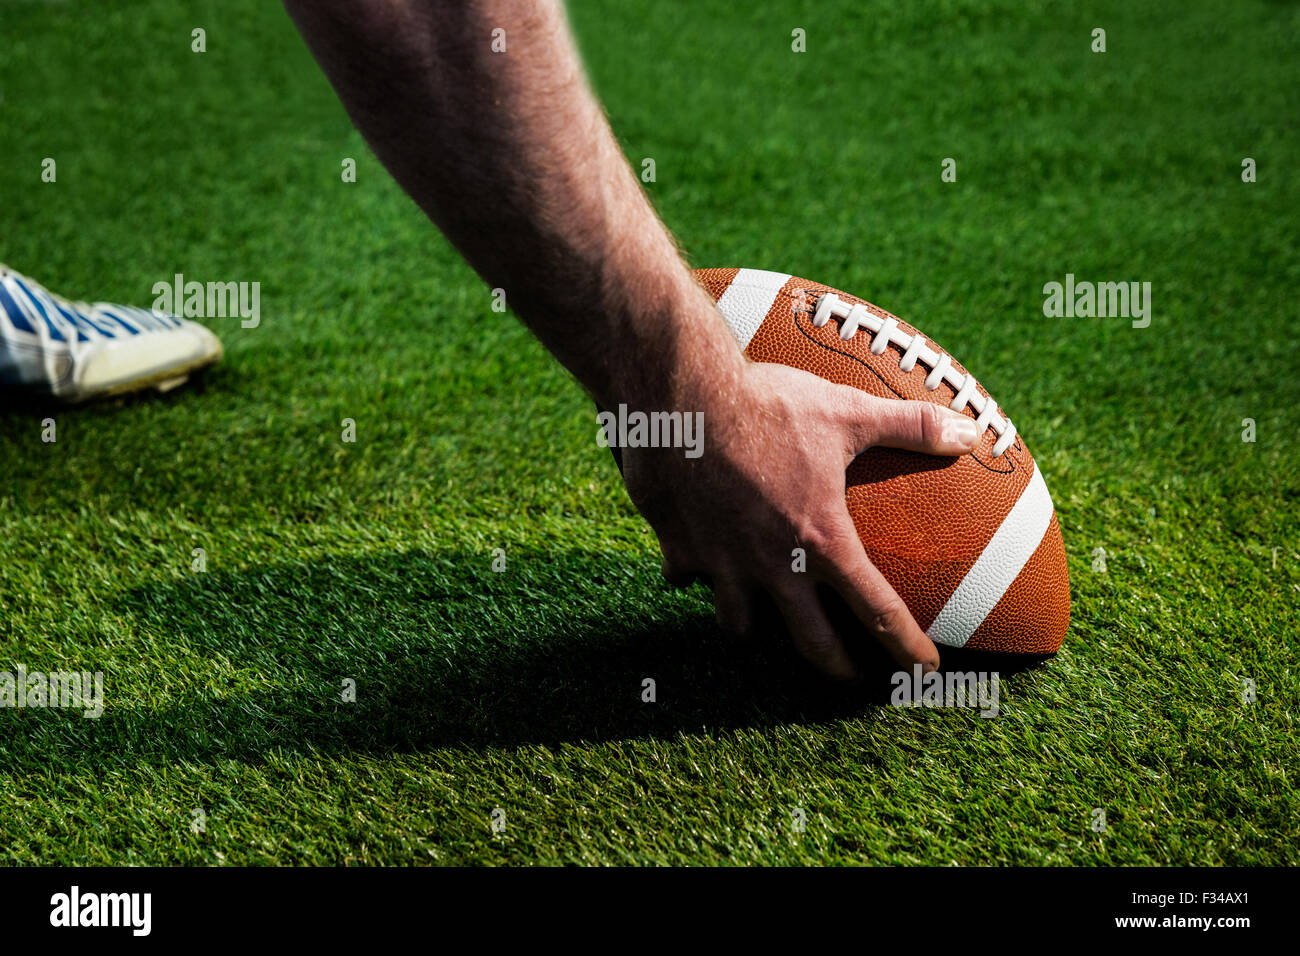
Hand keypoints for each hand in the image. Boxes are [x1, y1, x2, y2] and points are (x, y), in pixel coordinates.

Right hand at [620, 361, 979, 678]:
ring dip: (755, 630)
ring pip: (738, 623)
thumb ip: (910, 427)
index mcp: (821, 540)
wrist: (684, 398)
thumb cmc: (769, 405)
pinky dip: (692, 577)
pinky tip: (692, 568)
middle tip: (848, 675)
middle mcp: (773, 566)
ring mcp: (722, 563)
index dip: (906, 645)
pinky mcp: (679, 547)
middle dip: (835, 666)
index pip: (877, 610)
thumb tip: (971, 433)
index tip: (925, 668)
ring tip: (762, 625)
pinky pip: (684, 577)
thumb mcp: (848, 411)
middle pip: (810, 641)